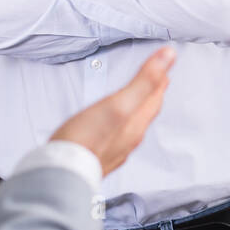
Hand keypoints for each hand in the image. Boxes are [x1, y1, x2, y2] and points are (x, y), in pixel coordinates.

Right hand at [51, 46, 175, 175]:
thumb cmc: (88, 140)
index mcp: (137, 123)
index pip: (155, 98)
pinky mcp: (98, 156)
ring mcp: (114, 149)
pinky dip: (118, 124)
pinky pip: (114, 137)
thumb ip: (144, 80)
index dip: (160, 80)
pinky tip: (109, 126)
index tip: (164, 68)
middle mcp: (129, 138)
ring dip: (136, 110)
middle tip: (154, 82)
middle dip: (151, 94)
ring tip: (135, 100)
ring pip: (131, 125)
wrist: (62, 173)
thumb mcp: (120, 103)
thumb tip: (168, 56)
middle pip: (145, 112)